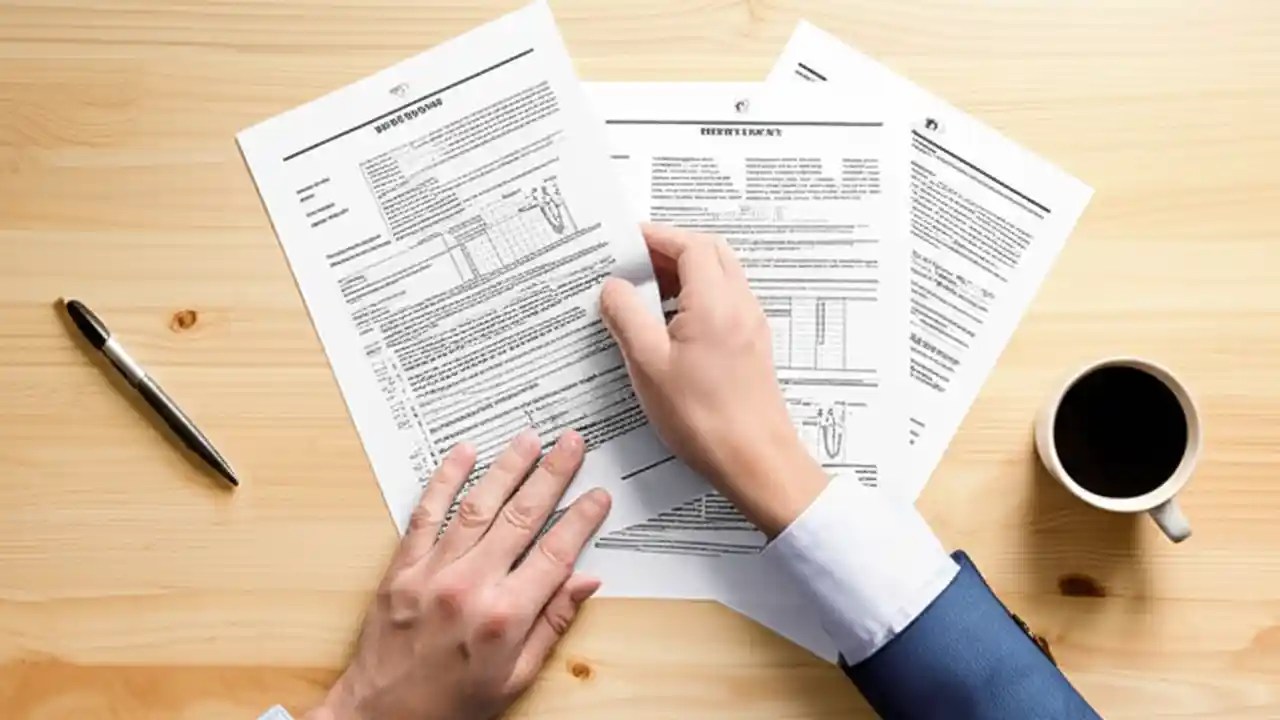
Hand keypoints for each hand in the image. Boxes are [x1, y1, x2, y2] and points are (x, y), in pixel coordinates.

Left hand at [306, 430, 610, 719]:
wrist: (381, 716)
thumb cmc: (452, 705)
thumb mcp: (516, 677)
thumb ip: (552, 624)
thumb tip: (586, 581)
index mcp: (505, 617)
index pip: (556, 554)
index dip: (581, 520)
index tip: (598, 495)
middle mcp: (470, 587)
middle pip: (521, 518)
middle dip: (552, 475)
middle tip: (572, 444)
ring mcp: (433, 573)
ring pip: (478, 506)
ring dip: (507, 468)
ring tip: (529, 438)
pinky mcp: (402, 568)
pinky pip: (426, 515)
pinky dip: (445, 480)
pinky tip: (463, 453)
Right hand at [599, 224, 827, 536]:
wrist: (755, 460)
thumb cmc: (705, 419)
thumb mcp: (648, 364)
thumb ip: (627, 317)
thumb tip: (613, 287)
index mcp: (716, 302)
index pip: (689, 245)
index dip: (656, 236)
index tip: (627, 240)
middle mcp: (740, 306)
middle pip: (709, 253)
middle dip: (670, 249)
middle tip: (634, 262)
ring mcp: (750, 326)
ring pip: (719, 277)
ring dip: (684, 274)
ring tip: (645, 293)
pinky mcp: (750, 346)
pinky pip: (724, 304)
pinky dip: (696, 298)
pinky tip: (669, 325)